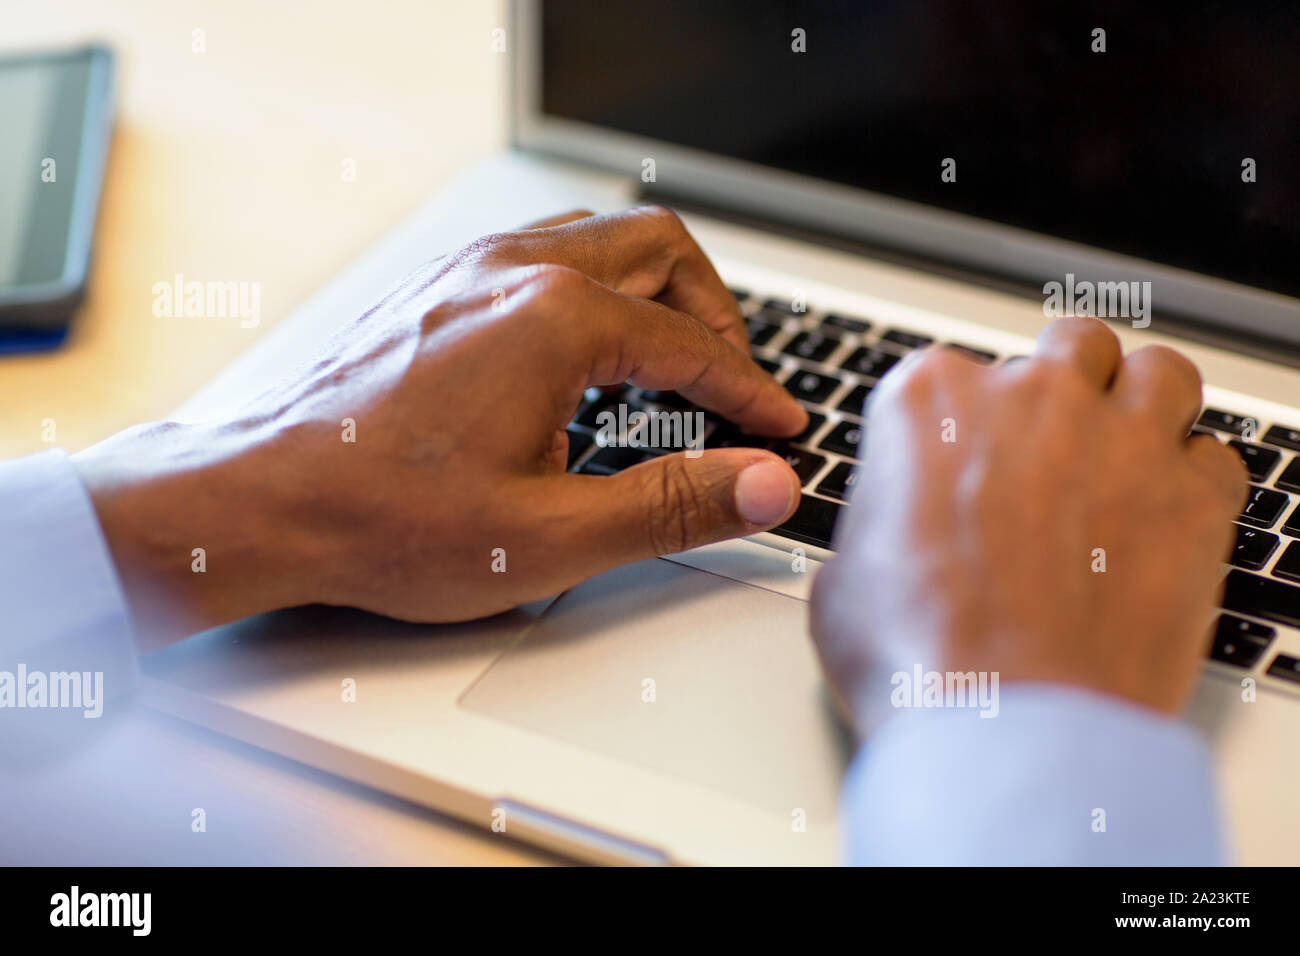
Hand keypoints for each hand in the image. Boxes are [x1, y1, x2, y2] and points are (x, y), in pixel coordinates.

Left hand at [73, 206, 806, 651]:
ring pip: (600, 239)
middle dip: (715, 315)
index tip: (778, 430)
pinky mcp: (439, 287)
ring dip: (655, 293)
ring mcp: (470, 270)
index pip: (693, 345)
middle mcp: (513, 271)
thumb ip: (672, 504)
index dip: (750, 393)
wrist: (260, 501)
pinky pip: (544, 254)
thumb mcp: (549, 534)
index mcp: (553, 319)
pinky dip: (596, 292)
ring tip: (673, 366)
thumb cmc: (383, 518)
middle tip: (732, 384)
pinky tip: (584, 361)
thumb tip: (764, 484)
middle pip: (660, 250)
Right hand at [810, 316, 1248, 729]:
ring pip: (1157, 372)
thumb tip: (891, 539)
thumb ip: (878, 525)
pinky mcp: (1194, 498)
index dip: (960, 424)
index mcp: (930, 402)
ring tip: (1127, 456)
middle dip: (1062, 391)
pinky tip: (1168, 518)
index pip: (950, 372)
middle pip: (1064, 350)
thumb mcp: (843, 580)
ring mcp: (1121, 439)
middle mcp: (1031, 398)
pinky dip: (1196, 479)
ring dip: (1143, 405)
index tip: (964, 463)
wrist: (1005, 727)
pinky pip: (1217, 455)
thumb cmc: (918, 657)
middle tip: (1052, 450)